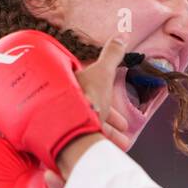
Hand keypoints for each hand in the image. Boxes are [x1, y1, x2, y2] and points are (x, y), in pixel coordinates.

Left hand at [56, 36, 128, 177]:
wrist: (72, 128)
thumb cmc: (87, 97)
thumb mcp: (104, 72)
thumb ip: (112, 54)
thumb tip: (122, 34)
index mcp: (70, 88)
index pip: (92, 96)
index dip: (111, 107)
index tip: (123, 121)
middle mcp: (64, 106)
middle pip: (92, 115)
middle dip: (112, 125)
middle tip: (124, 134)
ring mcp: (63, 124)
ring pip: (89, 130)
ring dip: (109, 137)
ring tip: (122, 146)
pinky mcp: (63, 141)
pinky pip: (83, 142)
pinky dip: (98, 146)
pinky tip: (107, 153)